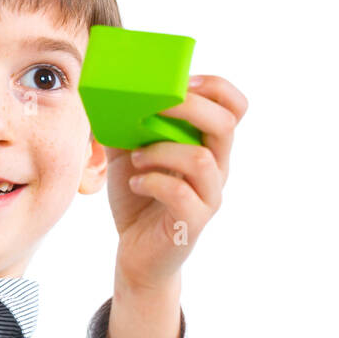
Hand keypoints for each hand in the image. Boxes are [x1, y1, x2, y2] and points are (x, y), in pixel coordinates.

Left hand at [105, 75, 248, 290]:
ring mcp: (208, 196)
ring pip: (201, 159)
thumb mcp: (128, 156)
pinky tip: (135, 182)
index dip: (215, 87)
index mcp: (207, 146)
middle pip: (224, 124)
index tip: (182, 83)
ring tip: (136, 158)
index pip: (235, 108)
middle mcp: (217, 168)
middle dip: (188, 108)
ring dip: (162, 150)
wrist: (137, 255)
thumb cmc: (139, 201)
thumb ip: (123, 127)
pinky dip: (152, 181)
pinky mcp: (192, 222)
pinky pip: (181, 193)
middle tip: (153, 109)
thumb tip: (104, 95)